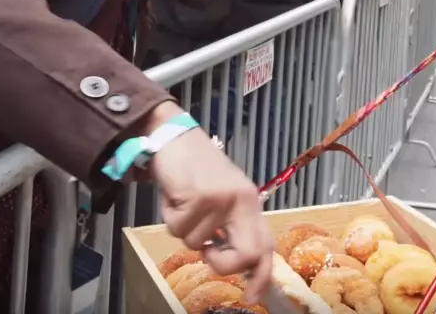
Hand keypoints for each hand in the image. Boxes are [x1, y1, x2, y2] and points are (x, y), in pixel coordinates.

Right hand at [147, 103, 272, 300]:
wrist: (176, 138)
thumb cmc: (197, 170)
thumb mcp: (225, 197)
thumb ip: (232, 226)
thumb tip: (237, 263)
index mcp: (251, 204)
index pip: (266, 246)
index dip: (262, 276)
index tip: (253, 298)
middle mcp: (242, 202)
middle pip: (245, 256)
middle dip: (221, 264)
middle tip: (207, 252)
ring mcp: (221, 200)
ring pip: (198, 244)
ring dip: (183, 229)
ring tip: (184, 203)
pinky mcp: (198, 197)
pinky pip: (178, 228)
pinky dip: (169, 216)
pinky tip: (175, 196)